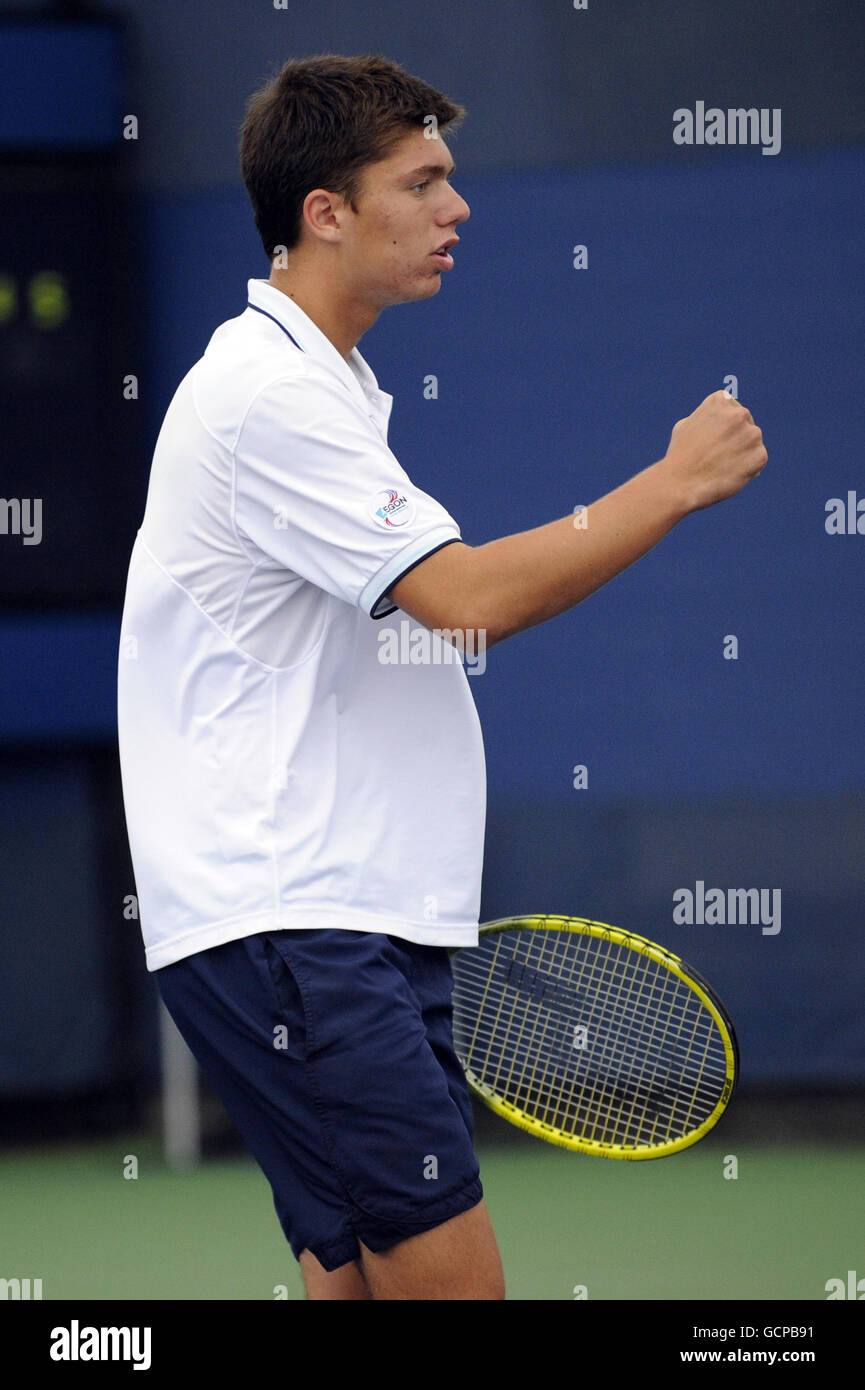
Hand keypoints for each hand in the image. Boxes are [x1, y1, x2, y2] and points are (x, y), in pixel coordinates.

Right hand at [661, 389, 767, 512]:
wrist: (681, 483)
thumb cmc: (679, 456)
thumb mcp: (686, 425)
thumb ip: (706, 417)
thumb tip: (717, 419)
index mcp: (721, 401)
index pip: (731, 411)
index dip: (722, 429)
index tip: (710, 442)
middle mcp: (740, 413)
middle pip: (745, 426)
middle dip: (735, 440)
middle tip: (715, 456)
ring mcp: (752, 434)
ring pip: (752, 443)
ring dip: (742, 453)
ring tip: (720, 466)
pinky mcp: (759, 455)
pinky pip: (758, 460)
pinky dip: (748, 469)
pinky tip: (729, 474)